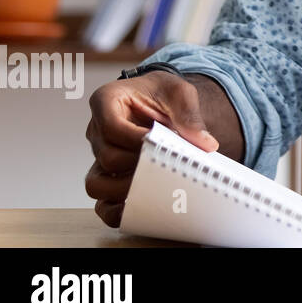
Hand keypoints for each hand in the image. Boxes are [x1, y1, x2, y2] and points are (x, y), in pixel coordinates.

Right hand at [84, 72, 219, 227]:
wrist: (161, 102)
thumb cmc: (163, 94)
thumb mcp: (179, 92)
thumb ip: (189, 114)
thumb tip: (205, 144)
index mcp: (107, 102)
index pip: (112, 126)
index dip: (136, 140)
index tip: (161, 143)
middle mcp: (97, 131)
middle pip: (108, 157)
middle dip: (139, 165)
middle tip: (166, 165)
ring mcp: (99, 156)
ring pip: (96, 183)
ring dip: (125, 190)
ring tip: (155, 186)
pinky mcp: (107, 176)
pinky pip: (101, 202)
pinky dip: (117, 210)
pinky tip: (141, 207)